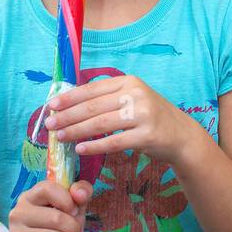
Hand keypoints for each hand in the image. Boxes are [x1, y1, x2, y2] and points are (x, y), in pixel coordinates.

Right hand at [8, 180, 91, 231]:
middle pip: (56, 218)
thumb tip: (80, 195)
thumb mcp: (71, 206)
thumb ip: (81, 192)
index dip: (67, 200)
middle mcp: (18, 214)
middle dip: (75, 228)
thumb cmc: (55, 226)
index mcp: (29, 197)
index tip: (74, 211)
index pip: (48, 189)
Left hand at [46, 75, 196, 165]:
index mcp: (129, 82)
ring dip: (76, 131)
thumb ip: (108, 98)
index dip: (69, 97)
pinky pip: (114, 142)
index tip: (51, 106)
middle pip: (93, 107)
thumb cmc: (151, 117)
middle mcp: (136, 95)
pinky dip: (95, 146)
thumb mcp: (133, 99)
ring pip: (100, 124)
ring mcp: (142, 115)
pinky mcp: (146, 135)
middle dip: (67, 116)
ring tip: (60, 137)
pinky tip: (81, 149)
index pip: (92, 89)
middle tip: (49, 124)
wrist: (181, 135)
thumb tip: (71, 104)